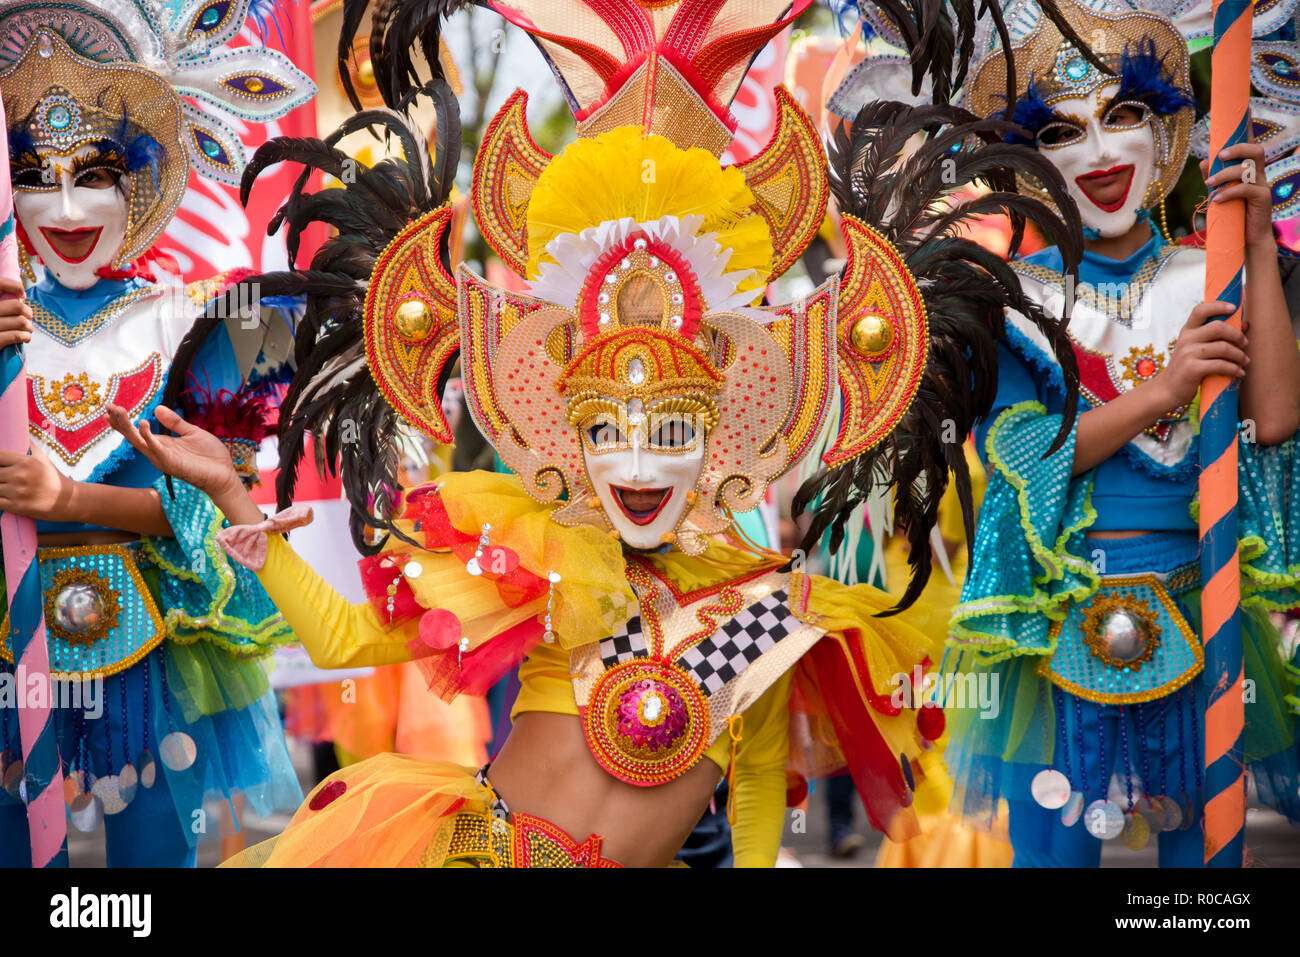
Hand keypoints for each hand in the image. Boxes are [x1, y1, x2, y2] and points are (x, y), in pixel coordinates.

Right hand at [0, 276, 33, 348]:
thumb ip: (4, 305)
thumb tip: (20, 295)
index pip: (0, 283)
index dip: (14, 286)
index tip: (22, 294)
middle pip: (17, 306)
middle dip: (28, 312)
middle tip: (28, 318)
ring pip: (20, 321)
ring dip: (28, 327)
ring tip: (27, 330)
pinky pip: (17, 335)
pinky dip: (25, 336)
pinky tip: (25, 338)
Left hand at [0, 444, 71, 519]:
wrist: (68, 500)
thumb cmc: (54, 478)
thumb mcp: (43, 458)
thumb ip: (30, 446)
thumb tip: (23, 433)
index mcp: (25, 461)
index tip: (0, 465)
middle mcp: (20, 475)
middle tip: (2, 477)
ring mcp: (18, 492)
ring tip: (3, 486)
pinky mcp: (17, 506)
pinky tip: (2, 496)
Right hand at [106, 404, 239, 499]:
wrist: (224, 474)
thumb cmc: (209, 456)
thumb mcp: (192, 432)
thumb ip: (175, 422)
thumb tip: (157, 408)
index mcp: (162, 444)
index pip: (137, 432)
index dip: (123, 422)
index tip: (109, 408)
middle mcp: (158, 452)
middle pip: (132, 436)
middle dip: (120, 422)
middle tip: (108, 407)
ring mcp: (163, 458)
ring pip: (139, 442)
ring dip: (127, 427)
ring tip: (118, 411)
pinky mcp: (172, 463)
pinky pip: (156, 449)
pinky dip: (148, 437)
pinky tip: (143, 423)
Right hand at [1151, 301, 1248, 408]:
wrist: (1168, 389)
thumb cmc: (1187, 367)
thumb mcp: (1195, 348)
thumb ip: (1214, 337)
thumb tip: (1244, 326)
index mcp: (1187, 331)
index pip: (1200, 310)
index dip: (1218, 306)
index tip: (1233, 308)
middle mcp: (1186, 339)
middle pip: (1218, 327)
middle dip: (1237, 335)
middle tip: (1244, 343)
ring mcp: (1188, 354)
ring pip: (1223, 348)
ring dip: (1239, 355)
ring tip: (1244, 361)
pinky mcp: (1192, 368)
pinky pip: (1221, 365)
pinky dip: (1234, 369)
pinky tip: (1239, 373)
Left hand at [1201, 141, 1273, 250]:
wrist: (1247, 239)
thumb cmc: (1233, 214)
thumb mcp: (1219, 193)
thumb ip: (1213, 178)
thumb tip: (1203, 161)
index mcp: (1250, 170)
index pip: (1250, 148)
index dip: (1244, 137)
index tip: (1229, 130)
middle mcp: (1258, 175)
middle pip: (1257, 151)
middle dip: (1238, 149)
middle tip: (1219, 156)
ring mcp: (1262, 186)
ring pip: (1247, 170)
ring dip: (1225, 174)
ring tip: (1209, 184)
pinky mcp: (1263, 199)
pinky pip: (1246, 189)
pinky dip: (1229, 192)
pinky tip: (1216, 200)